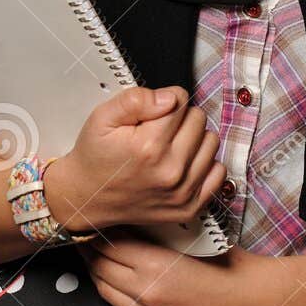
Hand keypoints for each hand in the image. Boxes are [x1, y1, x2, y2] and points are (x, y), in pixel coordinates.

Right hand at [43, 85, 225, 236]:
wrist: (87, 197)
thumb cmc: (95, 156)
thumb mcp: (103, 117)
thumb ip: (136, 100)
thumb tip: (171, 98)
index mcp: (150, 146)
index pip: (181, 101)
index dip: (166, 102)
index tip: (152, 114)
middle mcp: (170, 170)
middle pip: (199, 120)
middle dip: (180, 119)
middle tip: (158, 132)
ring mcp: (182, 192)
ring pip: (211, 143)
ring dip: (194, 140)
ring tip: (169, 148)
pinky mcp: (190, 207)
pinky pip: (218, 172)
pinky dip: (204, 165)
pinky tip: (182, 165)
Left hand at [75, 231, 293, 305]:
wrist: (253, 301)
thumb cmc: (227, 262)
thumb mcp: (190, 239)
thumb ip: (154, 236)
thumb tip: (124, 223)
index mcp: (155, 266)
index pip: (109, 247)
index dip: (95, 233)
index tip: (91, 222)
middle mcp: (147, 295)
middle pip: (100, 270)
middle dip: (90, 252)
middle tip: (84, 237)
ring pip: (107, 293)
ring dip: (99, 274)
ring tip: (94, 257)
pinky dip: (120, 294)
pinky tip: (121, 281)